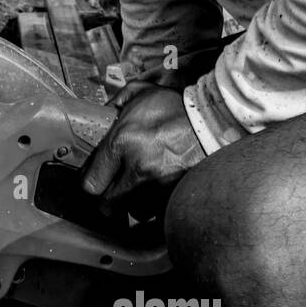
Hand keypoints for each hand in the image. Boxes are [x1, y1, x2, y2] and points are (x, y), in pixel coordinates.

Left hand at [82, 86, 204, 218]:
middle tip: (113, 191)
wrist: (215, 120)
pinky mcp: (178, 195)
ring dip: (135, 204)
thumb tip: (100, 116)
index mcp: (122, 142)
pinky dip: (157, 207)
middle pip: (108, 207)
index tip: (97, 180)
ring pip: (134, 212)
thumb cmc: (176, 107)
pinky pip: (158, 213)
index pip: (90, 183)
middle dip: (108, 201)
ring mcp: (160, 186)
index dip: (92, 183)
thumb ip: (114, 105)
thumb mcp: (140, 93)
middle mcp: (138, 168)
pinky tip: (159, 192)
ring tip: (141, 188)